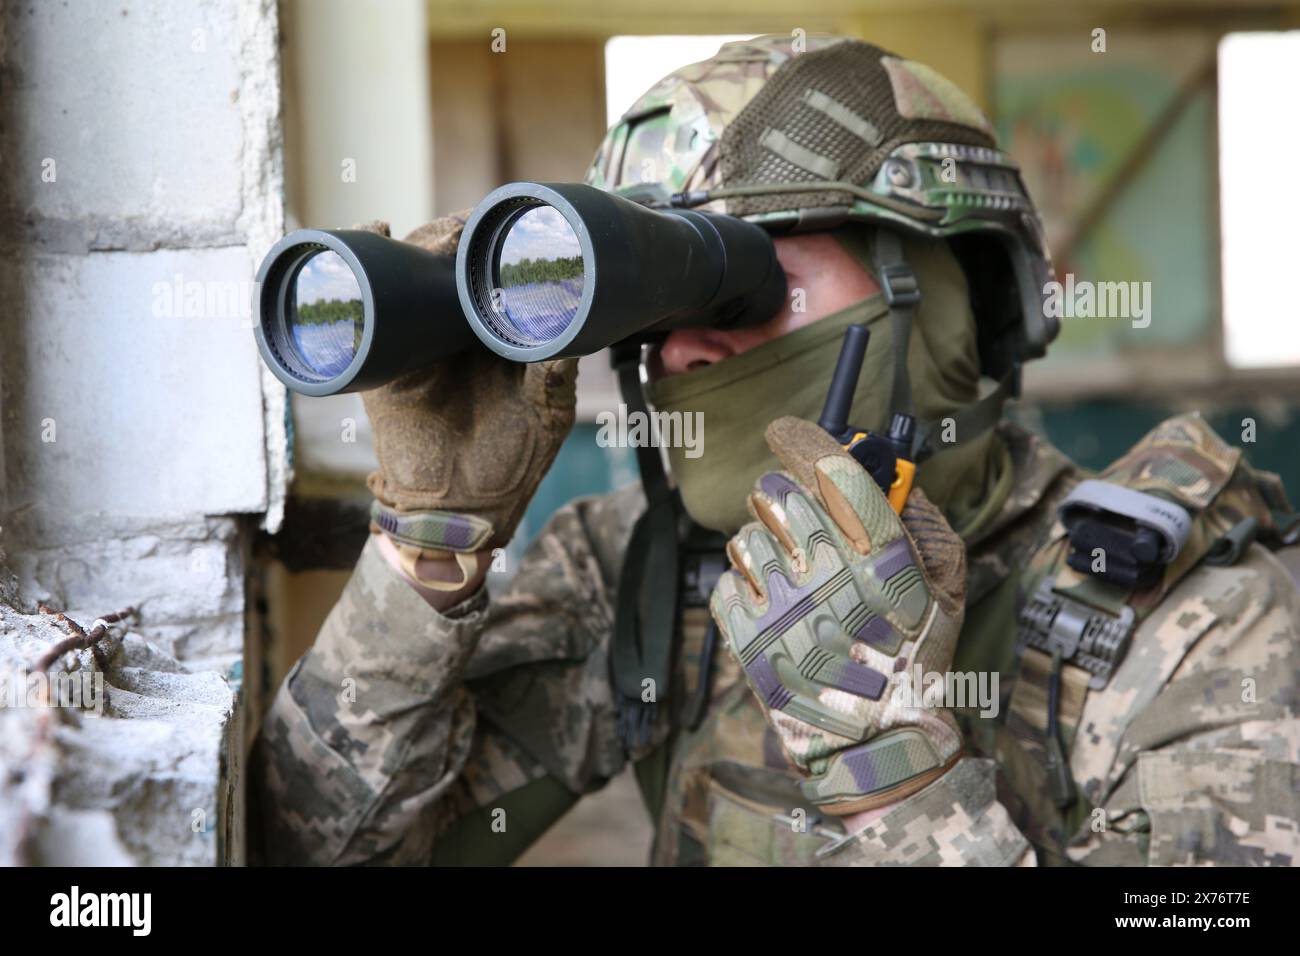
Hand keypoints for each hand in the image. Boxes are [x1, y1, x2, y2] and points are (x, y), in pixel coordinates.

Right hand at [356, 217, 577, 597]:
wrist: (463, 509)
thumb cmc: (514, 462)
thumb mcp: (546, 413)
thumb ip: (552, 376)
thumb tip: (563, 338)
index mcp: (502, 333)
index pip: (496, 273)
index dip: (497, 243)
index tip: (503, 224)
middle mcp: (459, 328)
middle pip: (447, 264)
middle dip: (448, 236)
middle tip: (458, 228)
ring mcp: (419, 340)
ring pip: (408, 275)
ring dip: (411, 245)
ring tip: (419, 234)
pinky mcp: (384, 360)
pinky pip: (365, 308)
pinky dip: (359, 268)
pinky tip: (370, 236)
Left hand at [710, 416, 966, 812]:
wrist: (878, 739)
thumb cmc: (916, 656)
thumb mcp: (947, 585)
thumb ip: (920, 519)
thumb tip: (884, 472)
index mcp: (882, 554)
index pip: (828, 467)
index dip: (800, 438)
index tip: (784, 431)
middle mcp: (828, 573)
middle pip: (777, 493)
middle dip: (786, 496)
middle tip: (799, 518)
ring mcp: (783, 605)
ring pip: (746, 534)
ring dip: (764, 543)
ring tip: (788, 571)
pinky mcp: (748, 637)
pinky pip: (726, 578)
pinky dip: (744, 585)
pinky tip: (772, 604)